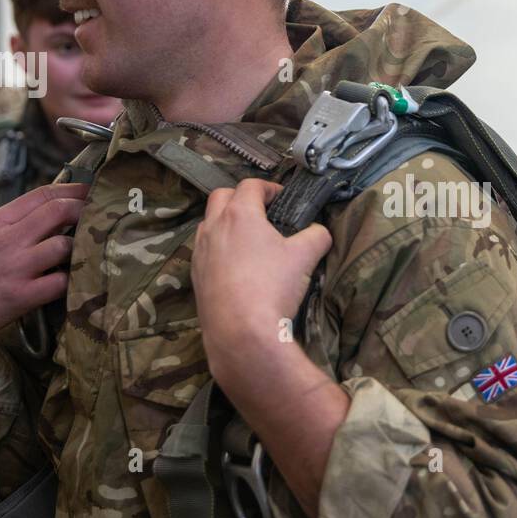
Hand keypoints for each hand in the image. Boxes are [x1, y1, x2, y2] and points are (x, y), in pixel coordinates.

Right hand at [0, 183, 86, 428]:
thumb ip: (16, 220)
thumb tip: (57, 204)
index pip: (44, 194)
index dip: (75, 189)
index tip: (94, 190)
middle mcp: (8, 240)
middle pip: (60, 211)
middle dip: (87, 210)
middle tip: (103, 216)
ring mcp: (16, 268)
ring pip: (66, 245)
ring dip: (82, 247)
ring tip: (89, 251)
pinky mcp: (22, 296)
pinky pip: (62, 281)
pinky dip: (73, 278)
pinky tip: (76, 279)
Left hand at [193, 179, 331, 381]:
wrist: (241, 332)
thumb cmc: (273, 286)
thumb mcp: (305, 257)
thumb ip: (317, 237)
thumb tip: (320, 232)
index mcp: (239, 214)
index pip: (251, 185)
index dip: (269, 187)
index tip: (282, 198)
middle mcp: (213, 226)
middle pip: (221, 196)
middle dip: (241, 198)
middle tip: (261, 212)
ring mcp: (200, 251)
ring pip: (208, 223)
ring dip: (225, 222)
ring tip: (247, 239)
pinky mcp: (195, 276)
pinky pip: (204, 251)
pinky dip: (218, 248)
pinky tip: (235, 267)